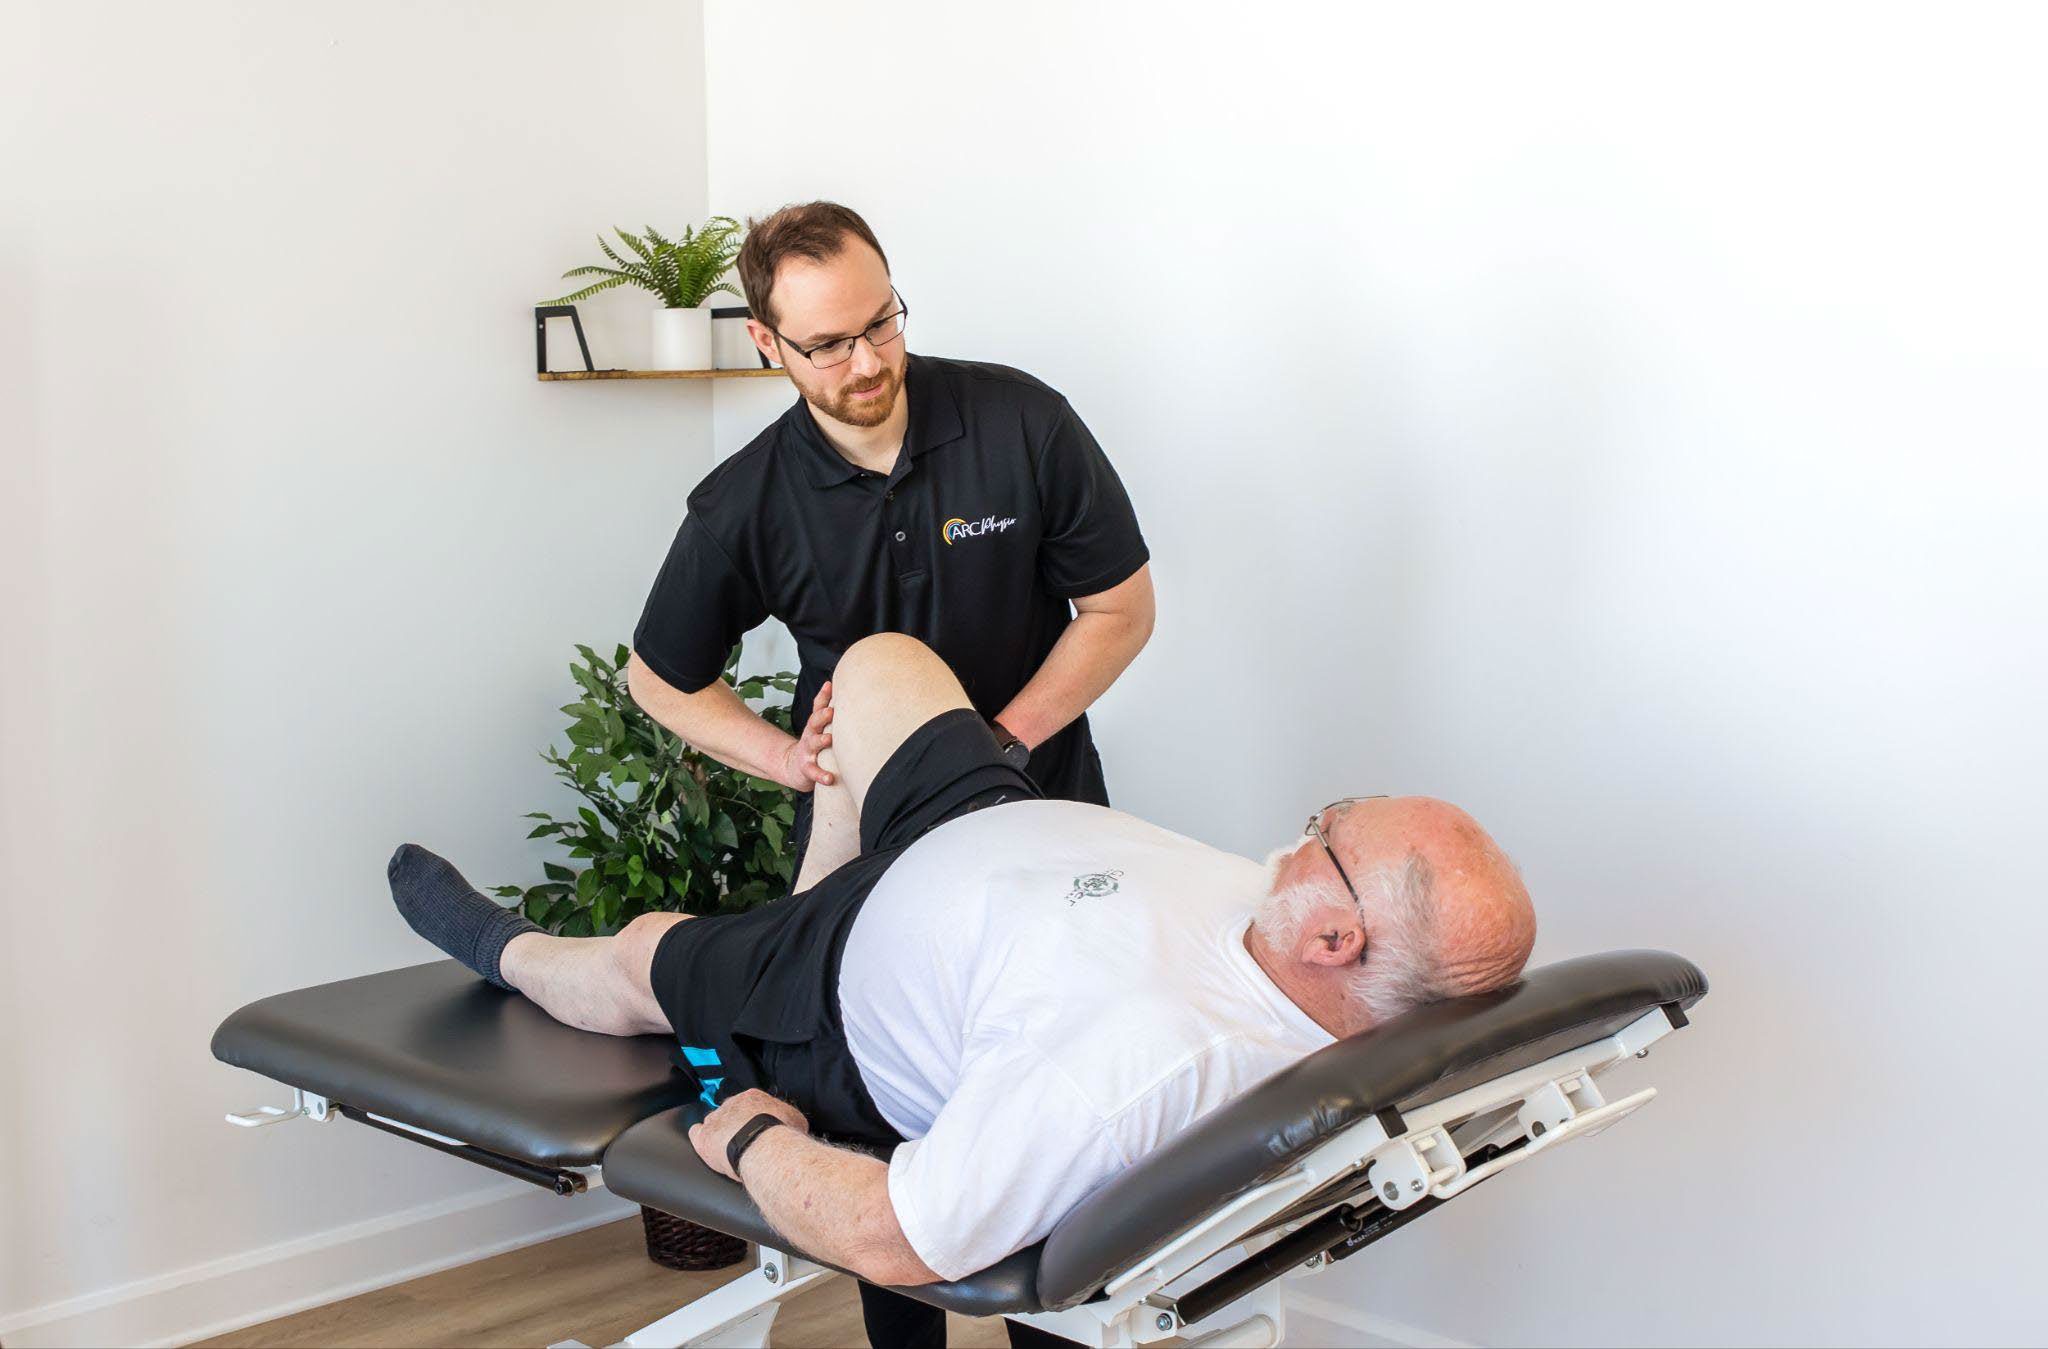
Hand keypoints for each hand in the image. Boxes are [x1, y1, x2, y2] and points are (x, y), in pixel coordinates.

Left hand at [689, 1088, 809, 1180]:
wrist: (764, 1146)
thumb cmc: (782, 1133)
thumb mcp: (795, 1120)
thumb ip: (788, 1117)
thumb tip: (791, 1122)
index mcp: (752, 1096)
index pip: (748, 1103)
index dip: (752, 1117)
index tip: (756, 1127)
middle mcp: (731, 1103)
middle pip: (730, 1111)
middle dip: (735, 1123)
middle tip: (744, 1139)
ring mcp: (715, 1119)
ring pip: (712, 1121)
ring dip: (718, 1131)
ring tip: (726, 1146)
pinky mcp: (703, 1137)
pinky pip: (695, 1132)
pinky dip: (700, 1138)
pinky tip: (705, 1146)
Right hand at [779, 681, 835, 792]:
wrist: (795, 768)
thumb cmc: (813, 744)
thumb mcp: (818, 727)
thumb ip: (825, 708)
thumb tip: (832, 684)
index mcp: (815, 726)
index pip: (817, 708)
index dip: (823, 696)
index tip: (829, 686)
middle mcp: (810, 736)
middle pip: (814, 723)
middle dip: (822, 716)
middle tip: (831, 710)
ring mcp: (807, 752)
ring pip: (813, 744)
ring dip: (821, 740)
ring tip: (828, 738)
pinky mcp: (807, 769)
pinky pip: (814, 772)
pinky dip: (821, 775)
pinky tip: (830, 778)